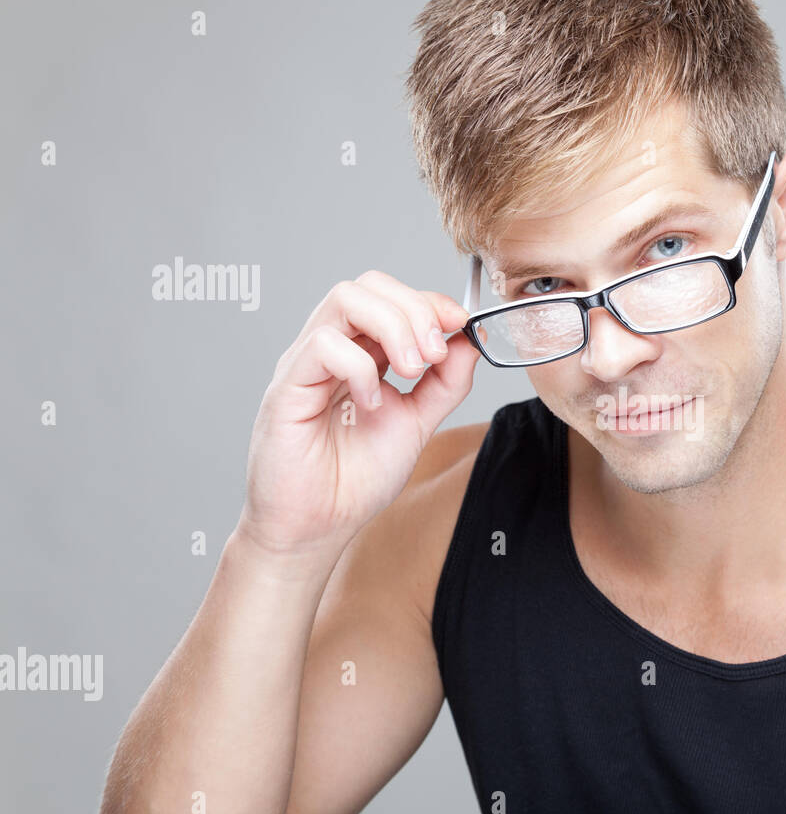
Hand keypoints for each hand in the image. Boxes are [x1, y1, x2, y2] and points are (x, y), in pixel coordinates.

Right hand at [237, 269, 478, 556]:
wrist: (317, 528)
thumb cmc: (355, 479)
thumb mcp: (418, 423)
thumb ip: (445, 383)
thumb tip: (470, 340)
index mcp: (360, 353)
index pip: (390, 296)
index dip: (430, 301)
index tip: (461, 324)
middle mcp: (330, 349)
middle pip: (368, 285)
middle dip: (415, 309)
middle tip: (435, 355)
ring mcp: (305, 364)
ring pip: (345, 300)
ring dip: (393, 328)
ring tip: (412, 372)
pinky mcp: (287, 388)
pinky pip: (323, 345)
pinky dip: (361, 368)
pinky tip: (371, 404)